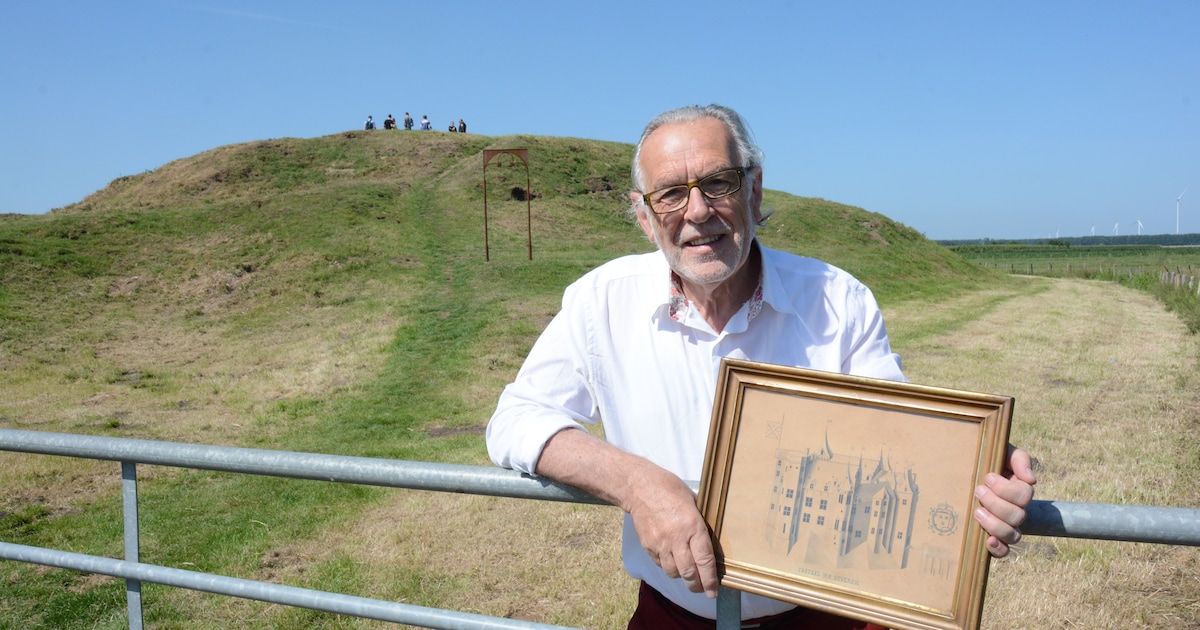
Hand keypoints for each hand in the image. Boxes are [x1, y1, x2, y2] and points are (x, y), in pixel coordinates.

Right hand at [532, 429, 719, 596]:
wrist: (639, 487)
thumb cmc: (669, 489)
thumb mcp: (693, 501)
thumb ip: (701, 523)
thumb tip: (711, 541)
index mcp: (692, 525)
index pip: (704, 560)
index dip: (710, 579)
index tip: (714, 591)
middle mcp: (676, 538)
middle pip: (689, 573)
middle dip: (697, 585)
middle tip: (703, 590)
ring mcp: (660, 543)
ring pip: (673, 572)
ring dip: (683, 578)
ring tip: (689, 576)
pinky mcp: (648, 546)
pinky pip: (661, 564)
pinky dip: (669, 568)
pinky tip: (674, 563)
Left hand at [973, 444, 1036, 557]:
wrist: (965, 468)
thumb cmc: (986, 459)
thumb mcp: (1003, 451)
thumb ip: (1019, 459)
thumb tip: (1031, 479)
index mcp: (1020, 491)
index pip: (1025, 496)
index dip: (1006, 489)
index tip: (988, 476)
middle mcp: (1016, 510)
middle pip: (1017, 516)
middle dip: (996, 503)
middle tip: (978, 490)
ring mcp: (1005, 525)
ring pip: (1012, 535)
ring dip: (994, 524)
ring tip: (976, 511)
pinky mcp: (993, 536)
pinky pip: (1003, 551)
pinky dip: (998, 548)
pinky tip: (988, 541)